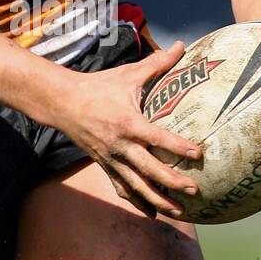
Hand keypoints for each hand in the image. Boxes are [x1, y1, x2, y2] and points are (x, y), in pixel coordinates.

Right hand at [54, 40, 203, 219]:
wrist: (63, 103)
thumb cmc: (99, 87)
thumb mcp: (128, 74)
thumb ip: (156, 64)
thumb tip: (182, 46)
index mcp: (127, 122)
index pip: (156, 138)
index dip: (178, 147)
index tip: (198, 153)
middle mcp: (120, 145)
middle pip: (148, 169)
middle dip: (172, 182)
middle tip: (194, 190)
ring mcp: (111, 159)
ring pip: (136, 185)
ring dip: (158, 200)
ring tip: (180, 211)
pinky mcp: (105, 166)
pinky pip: (122, 188)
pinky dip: (137, 202)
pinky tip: (153, 214)